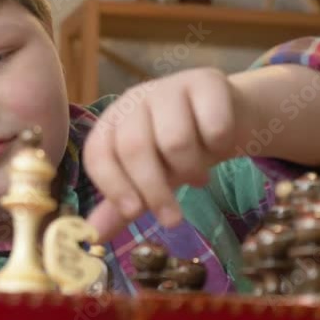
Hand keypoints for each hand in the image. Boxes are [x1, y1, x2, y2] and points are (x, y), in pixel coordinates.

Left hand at [83, 68, 247, 241]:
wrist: (226, 116)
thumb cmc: (178, 150)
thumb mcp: (149, 178)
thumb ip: (121, 206)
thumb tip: (92, 238)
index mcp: (113, 121)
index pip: (98, 152)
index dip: (112, 185)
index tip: (134, 213)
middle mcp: (135, 100)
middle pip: (134, 147)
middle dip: (154, 191)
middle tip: (173, 220)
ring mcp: (170, 86)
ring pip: (175, 140)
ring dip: (192, 170)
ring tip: (198, 176)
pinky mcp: (207, 81)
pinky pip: (213, 125)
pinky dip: (219, 146)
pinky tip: (220, 147)